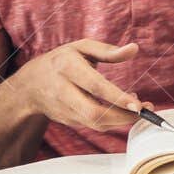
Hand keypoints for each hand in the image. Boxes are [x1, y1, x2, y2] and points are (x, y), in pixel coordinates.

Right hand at [10, 39, 150, 131]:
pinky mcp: (67, 120)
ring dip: (121, 120)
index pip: (95, 86)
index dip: (117, 97)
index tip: (138, 103)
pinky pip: (93, 125)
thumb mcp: (81, 48)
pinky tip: (122, 109)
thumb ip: (108, 51)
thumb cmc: (61, 61)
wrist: (29, 85)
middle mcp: (63, 90)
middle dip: (123, 116)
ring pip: (95, 123)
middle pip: (94, 112)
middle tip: (144, 110)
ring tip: (137, 107)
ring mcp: (63, 109)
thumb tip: (134, 49)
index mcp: (67, 67)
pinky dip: (112, 121)